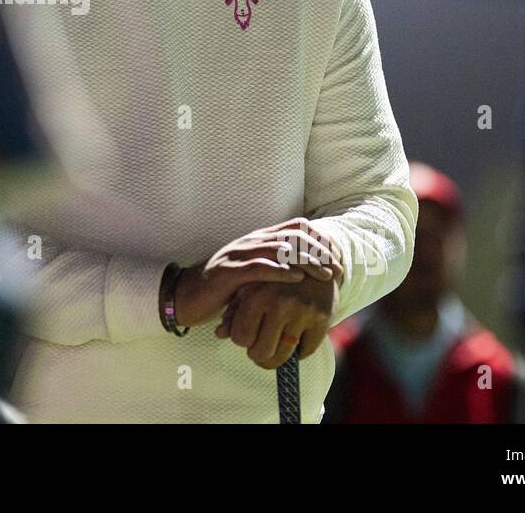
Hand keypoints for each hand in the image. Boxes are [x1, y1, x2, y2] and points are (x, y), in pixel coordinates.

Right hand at [171, 218, 341, 327]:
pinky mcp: (228, 272)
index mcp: (258, 239)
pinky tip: (295, 279)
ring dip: (306, 262)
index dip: (319, 239)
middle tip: (337, 269)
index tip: (337, 258)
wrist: (186, 296)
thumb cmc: (224, 289)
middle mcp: (250, 241)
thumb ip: (274, 268)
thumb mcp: (253, 275)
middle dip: (319, 252)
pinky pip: (257, 268)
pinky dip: (279, 272)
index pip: (295, 227)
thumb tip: (307, 272)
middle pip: (292, 237)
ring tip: (324, 274)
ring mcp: (238, 255)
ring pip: (279, 250)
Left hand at [214, 275, 338, 368]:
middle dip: (259, 355)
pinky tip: (295, 344)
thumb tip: (219, 334)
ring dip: (277, 360)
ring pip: (284, 355)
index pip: (241, 337)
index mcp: (257, 295)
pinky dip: (299, 353)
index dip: (242, 343)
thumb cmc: (275, 279)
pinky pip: (306, 351)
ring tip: (274, 353)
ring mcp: (303, 311)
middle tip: (260, 351)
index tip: (247, 341)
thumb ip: (233, 311)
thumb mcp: (250, 288)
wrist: (314, 261)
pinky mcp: (322, 318)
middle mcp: (280, 303)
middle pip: (262, 351)